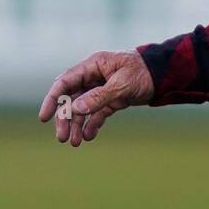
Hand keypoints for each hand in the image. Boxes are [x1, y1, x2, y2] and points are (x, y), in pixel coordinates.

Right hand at [37, 50, 154, 147]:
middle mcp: (93, 76)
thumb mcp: (122, 85)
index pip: (65, 82)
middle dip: (64, 119)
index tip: (44, 117)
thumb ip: (99, 97)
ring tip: (75, 143)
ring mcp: (101, 88)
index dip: (52, 99)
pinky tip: (88, 136)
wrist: (164, 75)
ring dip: (77, 125)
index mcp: (93, 66)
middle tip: (62, 138)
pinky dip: (91, 124)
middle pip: (71, 98)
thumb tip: (75, 109)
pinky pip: (96, 113)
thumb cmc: (143, 72)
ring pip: (82, 108)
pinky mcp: (111, 99)